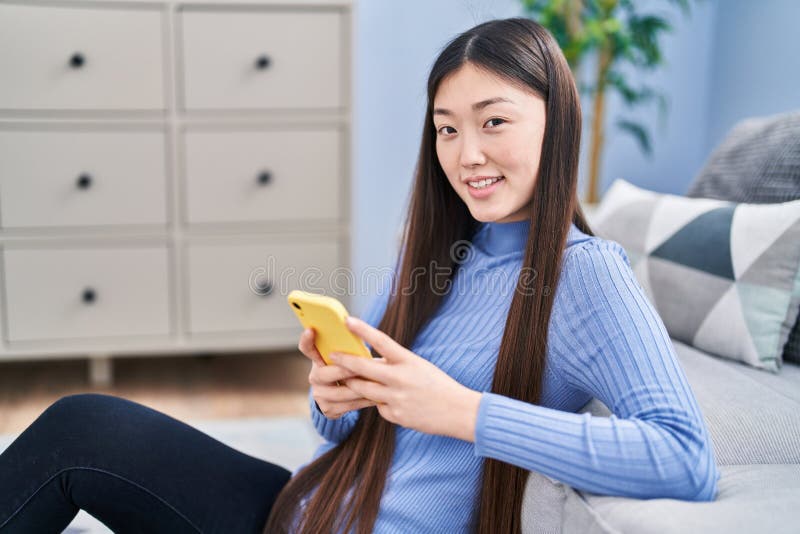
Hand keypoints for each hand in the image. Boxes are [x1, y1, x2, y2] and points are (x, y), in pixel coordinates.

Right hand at [297, 327, 376, 418]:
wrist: (339, 399)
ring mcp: (320, 394)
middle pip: (324, 374)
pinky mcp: (328, 409)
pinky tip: (378, 396)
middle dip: (343, 370)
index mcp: (318, 360)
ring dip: (359, 388)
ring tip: (376, 383)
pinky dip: (364, 400)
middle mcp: (315, 377)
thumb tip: (365, 336)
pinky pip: (349, 405)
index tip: (311, 330)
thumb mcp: (344, 358)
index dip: (306, 340)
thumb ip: (349, 350)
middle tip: (359, 367)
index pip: (307, 348)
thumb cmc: (347, 370)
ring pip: (340, 392)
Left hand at [329, 316, 481, 441]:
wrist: (458, 411)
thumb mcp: (419, 367)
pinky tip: (394, 403)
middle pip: (363, 368)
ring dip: (354, 384)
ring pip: (363, 390)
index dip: (362, 330)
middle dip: (344, 361)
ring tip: (348, 380)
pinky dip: (381, 404)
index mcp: (408, 361)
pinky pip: (378, 407)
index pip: (381, 341)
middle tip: (331, 356)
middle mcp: (400, 378)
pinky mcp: (396, 415)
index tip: (347, 320)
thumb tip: (371, 365)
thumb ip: (395, 365)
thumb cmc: (438, 385)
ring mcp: (396, 398)